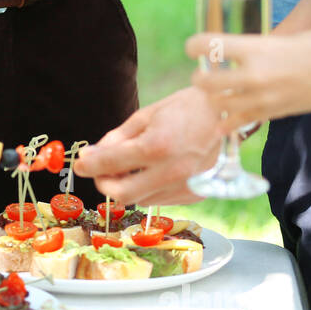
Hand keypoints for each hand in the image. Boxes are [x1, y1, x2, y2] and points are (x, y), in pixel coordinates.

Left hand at [72, 86, 221, 204]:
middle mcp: (172, 172)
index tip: (80, 164)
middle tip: (102, 170)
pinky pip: (160, 199)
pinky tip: (157, 170)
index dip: (89, 165)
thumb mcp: (146, 115)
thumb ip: (117, 139)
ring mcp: (186, 187)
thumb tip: (92, 156)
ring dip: (128, 186)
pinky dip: (150, 189)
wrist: (230, 115)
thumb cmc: (186, 109)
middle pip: (121, 194)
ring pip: (140, 200)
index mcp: (157, 146)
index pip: (110, 164)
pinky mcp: (196, 195)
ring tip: (134, 166)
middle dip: (105, 183)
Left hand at [186, 30, 310, 132]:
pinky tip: (224, 122)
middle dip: (200, 77)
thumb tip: (237, 53)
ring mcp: (260, 98)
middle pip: (204, 82)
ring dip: (212, 99)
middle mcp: (252, 75)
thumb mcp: (280, 39)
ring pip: (217, 105)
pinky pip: (237, 123)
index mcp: (254, 49)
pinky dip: (227, 122)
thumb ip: (255, 48)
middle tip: (204, 73)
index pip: (207, 46)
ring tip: (217, 93)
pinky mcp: (269, 114)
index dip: (194, 46)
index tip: (194, 47)